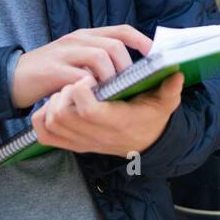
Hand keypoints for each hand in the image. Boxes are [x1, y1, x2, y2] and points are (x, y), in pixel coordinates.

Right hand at [10, 24, 152, 108]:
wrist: (12, 78)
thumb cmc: (48, 73)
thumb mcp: (75, 61)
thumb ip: (96, 63)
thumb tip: (125, 73)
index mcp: (85, 36)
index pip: (120, 30)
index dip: (141, 41)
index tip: (154, 54)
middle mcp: (77, 40)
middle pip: (114, 45)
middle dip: (126, 66)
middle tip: (126, 84)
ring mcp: (64, 53)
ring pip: (100, 57)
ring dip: (110, 76)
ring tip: (109, 91)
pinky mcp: (53, 70)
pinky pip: (79, 76)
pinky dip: (90, 87)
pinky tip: (91, 96)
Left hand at [30, 70, 183, 157]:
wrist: (144, 142)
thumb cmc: (151, 118)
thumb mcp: (165, 104)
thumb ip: (171, 90)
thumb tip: (177, 74)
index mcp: (117, 123)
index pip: (88, 111)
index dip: (81, 91)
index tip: (88, 78)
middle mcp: (96, 136)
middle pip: (63, 116)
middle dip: (64, 92)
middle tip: (75, 82)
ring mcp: (82, 142)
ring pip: (52, 122)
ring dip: (53, 102)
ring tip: (67, 91)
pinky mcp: (72, 144)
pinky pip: (45, 134)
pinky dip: (42, 118)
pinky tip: (55, 104)